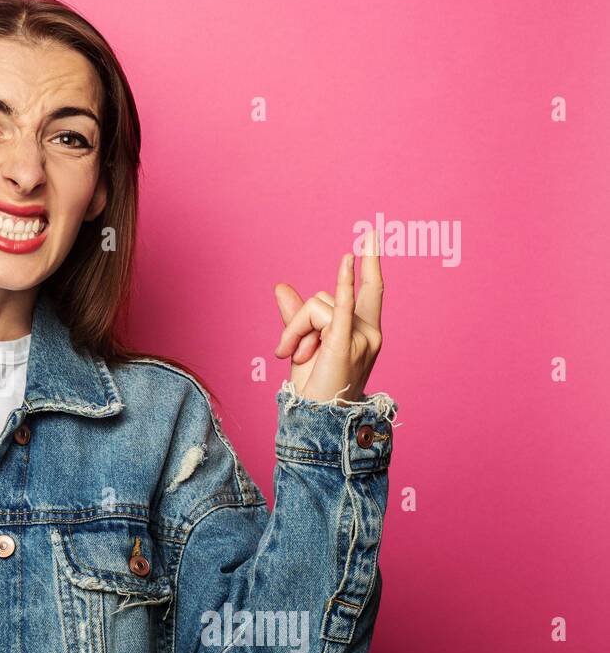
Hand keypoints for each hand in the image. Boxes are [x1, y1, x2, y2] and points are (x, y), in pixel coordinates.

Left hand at [271, 230, 383, 403]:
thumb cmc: (316, 386)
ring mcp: (362, 338)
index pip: (371, 289)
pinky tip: (347, 259)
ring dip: (295, 333)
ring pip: (316, 307)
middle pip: (324, 299)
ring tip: (296, 358)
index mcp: (366, 330)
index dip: (371, 262)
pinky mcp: (346, 344)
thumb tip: (280, 286)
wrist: (317, 418)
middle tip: (289, 352)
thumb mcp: (304, 345)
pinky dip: (344, 283)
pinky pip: (341, 307)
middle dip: (299, 322)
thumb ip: (296, 315)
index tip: (370, 234)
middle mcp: (370, 331)